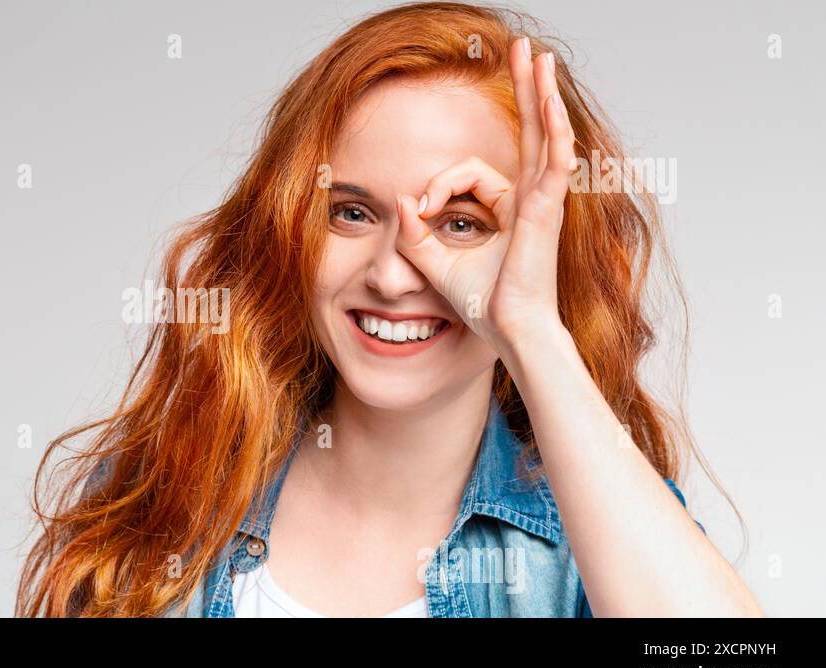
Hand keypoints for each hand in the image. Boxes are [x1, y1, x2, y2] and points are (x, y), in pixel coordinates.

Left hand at [393, 37, 574, 354]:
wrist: (509, 331)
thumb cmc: (483, 305)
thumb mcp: (435, 263)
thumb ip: (416, 234)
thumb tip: (401, 202)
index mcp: (509, 209)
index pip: (469, 173)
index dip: (438, 187)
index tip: (422, 213)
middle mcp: (530, 199)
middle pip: (527, 130)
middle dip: (523, 88)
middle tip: (521, 48)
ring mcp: (542, 201)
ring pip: (543, 134)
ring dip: (539, 91)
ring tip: (535, 54)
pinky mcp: (546, 209)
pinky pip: (552, 159)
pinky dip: (551, 127)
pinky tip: (549, 98)